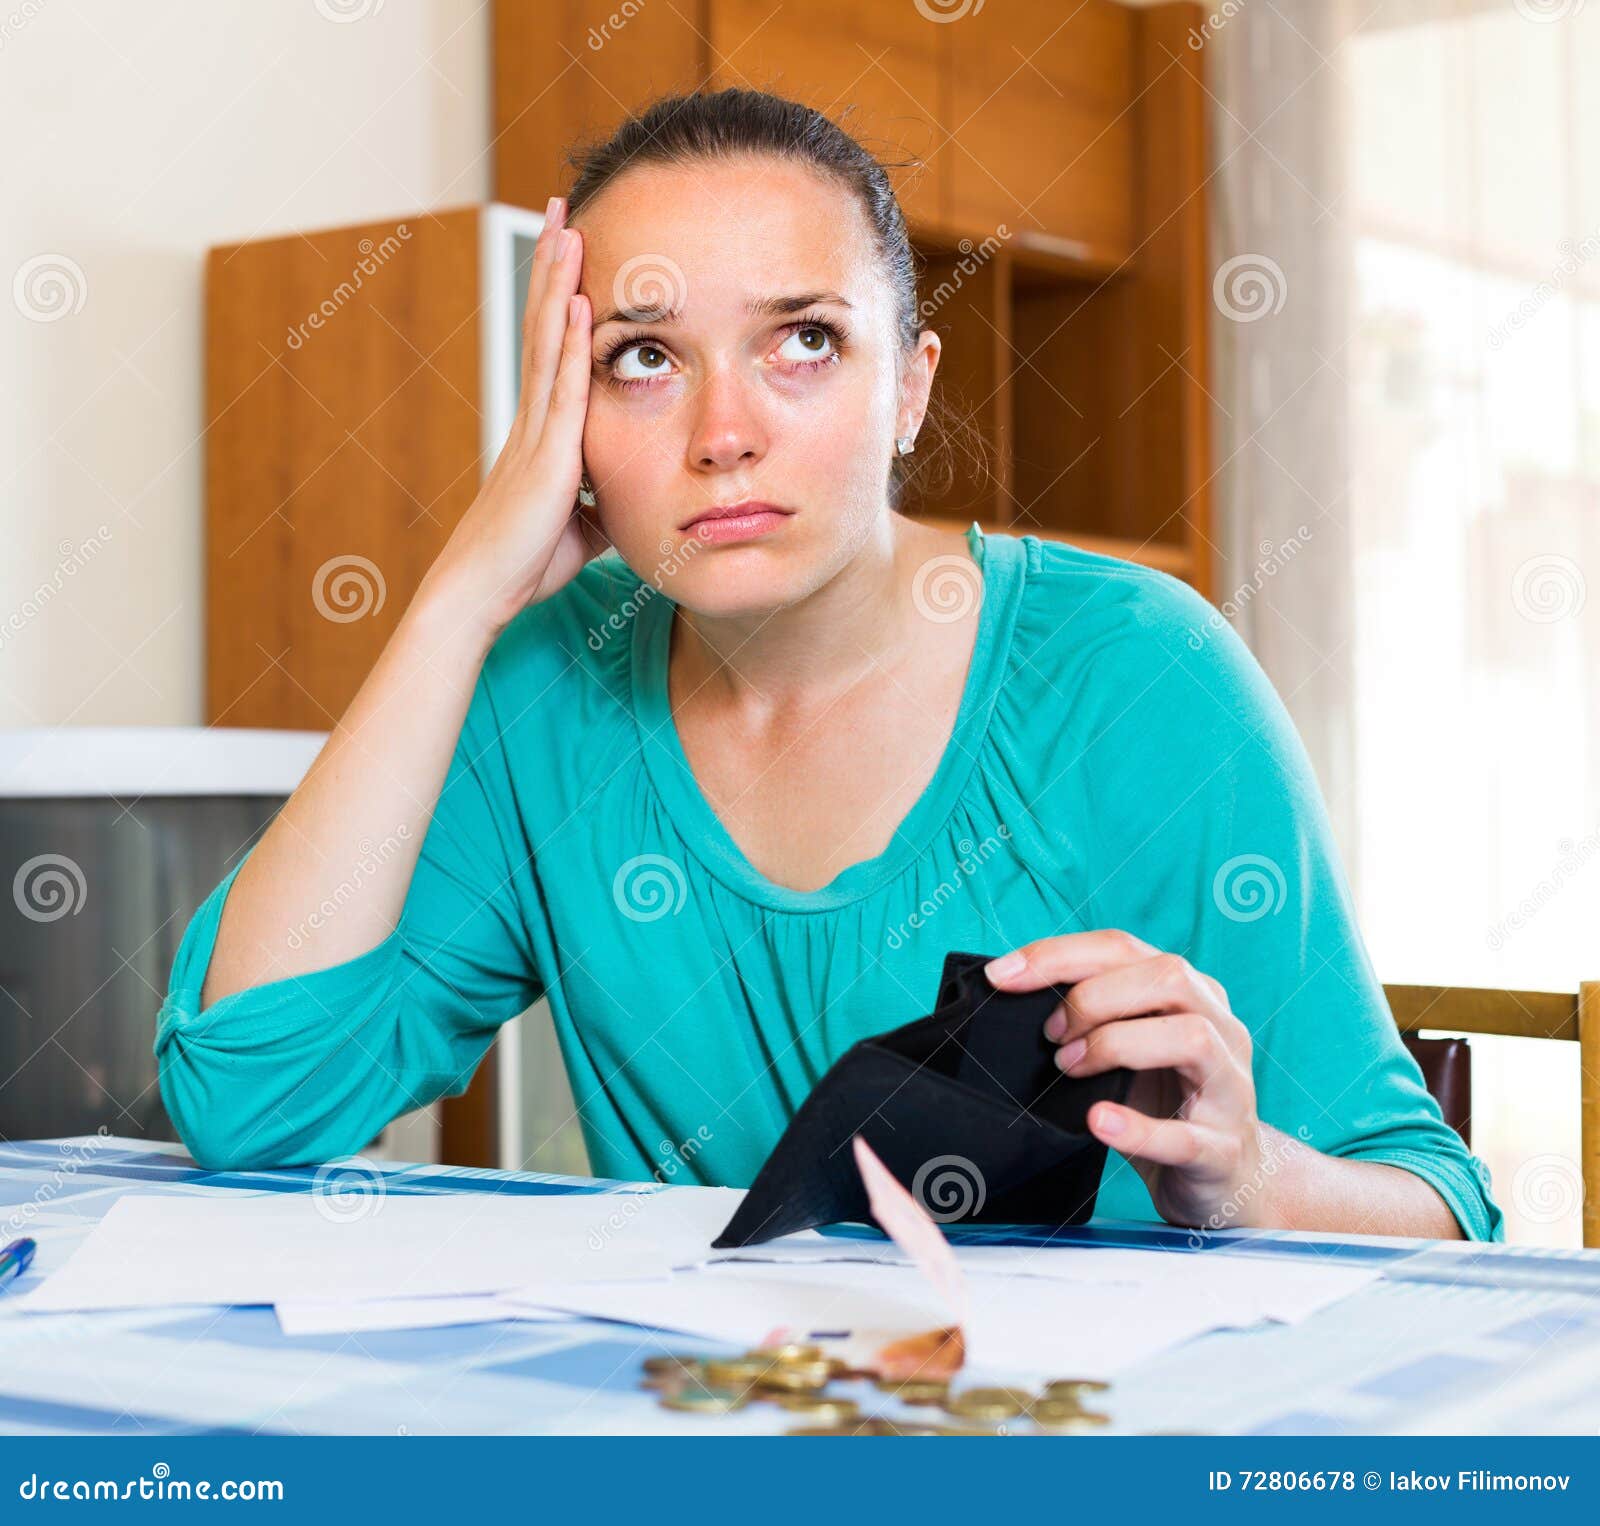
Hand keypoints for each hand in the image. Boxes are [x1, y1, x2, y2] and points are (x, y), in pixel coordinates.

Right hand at [424, 195, 609, 636]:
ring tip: (568, 225)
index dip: (559, 295)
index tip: (571, 247)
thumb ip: (602, 498)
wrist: (484, 593)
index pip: (553, 346)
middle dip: (555, 265)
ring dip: (558, 283)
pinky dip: (567, 344)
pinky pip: (559, 389)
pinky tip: (575, 303)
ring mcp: (536, 432)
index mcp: (543, 431)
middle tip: (563, 204)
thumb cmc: (526, 564)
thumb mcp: (582, 524)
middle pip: (545, 324)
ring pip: (548, 342)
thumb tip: (628, 495)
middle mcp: (535, 418)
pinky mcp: (545, 457)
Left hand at [984, 930, 1279, 1230]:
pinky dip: (1138, 1128)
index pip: (1124, 948)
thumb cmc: (1163, 1104)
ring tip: (1069, 1067)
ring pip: (1192, 1037)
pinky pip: (1188, 1137)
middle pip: (1167, 977)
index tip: (1001, 975)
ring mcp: (1230, 1089)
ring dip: (1116, 1044)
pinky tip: (1097, 1121)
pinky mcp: (1225, 1151)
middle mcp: (1221, 1030)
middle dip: (1093, 997)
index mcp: (1193, 994)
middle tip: (1050, 1035)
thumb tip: (1013, 992)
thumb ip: (1092, 1018)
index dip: (1058, 955)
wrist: (1223, 1179)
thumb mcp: (1130, 1051)